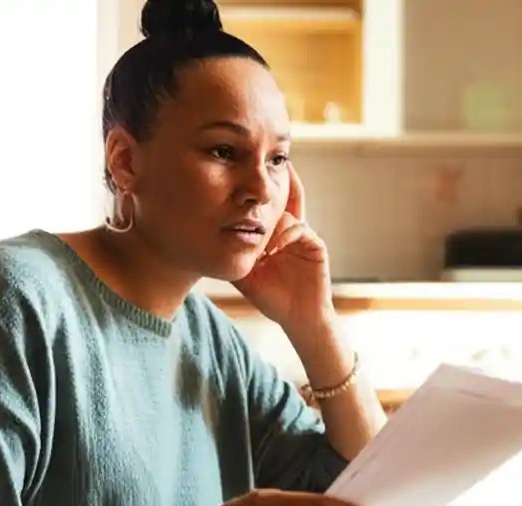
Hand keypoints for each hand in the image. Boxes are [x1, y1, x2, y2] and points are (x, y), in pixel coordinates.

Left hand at [232, 165, 334, 332]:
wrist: (298, 318)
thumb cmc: (272, 299)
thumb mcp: (246, 276)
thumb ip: (233, 258)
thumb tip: (206, 245)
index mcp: (274, 236)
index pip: (265, 209)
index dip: (255, 195)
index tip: (239, 178)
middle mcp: (289, 231)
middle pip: (282, 199)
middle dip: (272, 185)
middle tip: (259, 170)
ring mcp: (304, 237)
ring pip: (287, 214)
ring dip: (271, 222)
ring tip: (258, 237)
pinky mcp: (315, 245)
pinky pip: (300, 229)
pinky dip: (285, 235)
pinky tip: (273, 249)